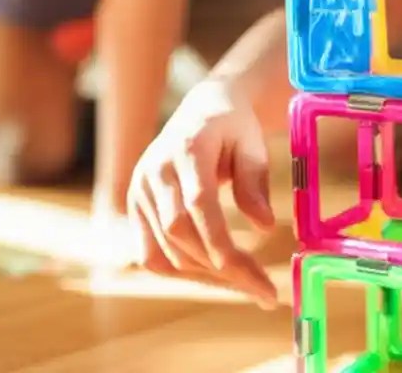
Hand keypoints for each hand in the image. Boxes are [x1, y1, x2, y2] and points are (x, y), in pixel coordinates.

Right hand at [126, 80, 278, 308]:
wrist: (202, 109)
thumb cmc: (234, 128)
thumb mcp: (253, 146)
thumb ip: (254, 183)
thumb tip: (264, 226)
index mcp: (187, 148)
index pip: (198, 205)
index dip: (223, 245)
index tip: (258, 278)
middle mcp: (155, 170)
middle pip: (180, 233)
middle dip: (223, 270)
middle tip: (265, 291)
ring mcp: (140, 190)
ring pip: (165, 251)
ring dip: (206, 277)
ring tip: (247, 285)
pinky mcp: (136, 207)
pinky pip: (152, 255)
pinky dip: (182, 272)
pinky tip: (215, 278)